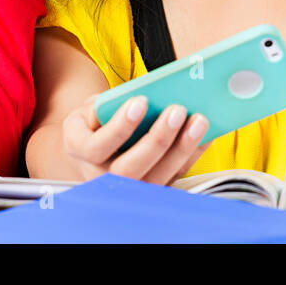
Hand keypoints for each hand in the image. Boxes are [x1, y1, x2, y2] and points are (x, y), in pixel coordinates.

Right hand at [62, 93, 208, 183]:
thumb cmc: (95, 122)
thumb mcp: (92, 107)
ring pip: (156, 179)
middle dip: (157, 139)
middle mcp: (100, 177)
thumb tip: (150, 94)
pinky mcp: (150, 190)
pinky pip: (174, 177)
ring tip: (199, 121)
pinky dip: (192, 155)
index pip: (97, 146)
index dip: (119, 127)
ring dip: (181, 149)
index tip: (140, 101)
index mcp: (80, 150)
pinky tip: (205, 134)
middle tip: (177, 110)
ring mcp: (126, 190)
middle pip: (129, 169)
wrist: (89, 148)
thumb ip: (111, 103)